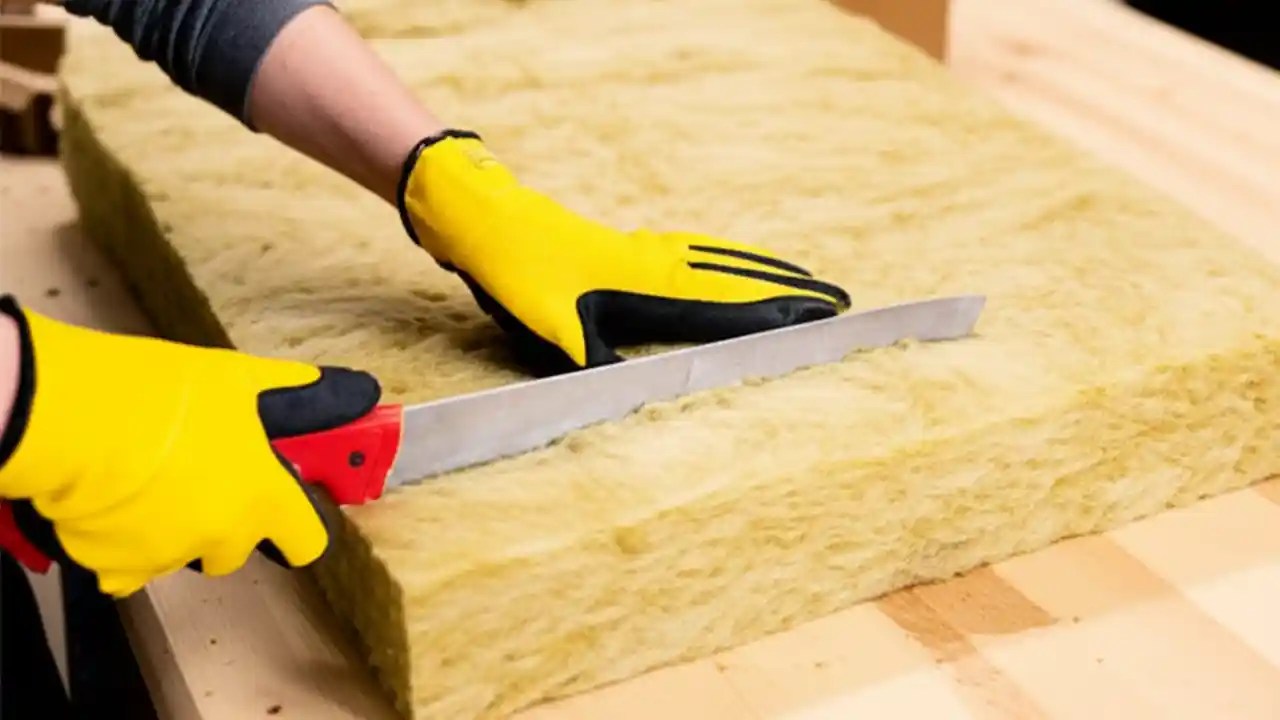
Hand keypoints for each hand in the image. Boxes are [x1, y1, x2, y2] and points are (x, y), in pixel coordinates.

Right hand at [0, 296, 379, 596]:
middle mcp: (224, 539)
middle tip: (203, 471)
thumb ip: (303, 398)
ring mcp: (170, 558)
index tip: (292, 500)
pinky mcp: (115, 568)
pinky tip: (114, 499)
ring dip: (177, 525)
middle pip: (242, 546)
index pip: (310, 540)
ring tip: (151, 475)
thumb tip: (361, 393)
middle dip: (230, 517)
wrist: (70, 419)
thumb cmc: (164, 396)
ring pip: (185, 551)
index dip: (303, 520)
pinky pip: (130, 565)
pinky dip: (125, 541)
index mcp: (264, 499)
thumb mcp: (243, 381)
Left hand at [398, 130, 850, 373]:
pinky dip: (738, 258)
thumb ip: (596, 361)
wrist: (494, 222)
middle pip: (742, 279)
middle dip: (794, 291)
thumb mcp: (551, 328)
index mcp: (650, 287)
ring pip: (728, 261)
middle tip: (843, 301)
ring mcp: (653, 250)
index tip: (825, 317)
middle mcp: (662, 264)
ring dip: (773, 272)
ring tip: (812, 282)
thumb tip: (633, 396)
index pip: (729, 306)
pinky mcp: (639, 245)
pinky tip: (742, 263)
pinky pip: (705, 251)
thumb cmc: (522, 276)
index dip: (779, 314)